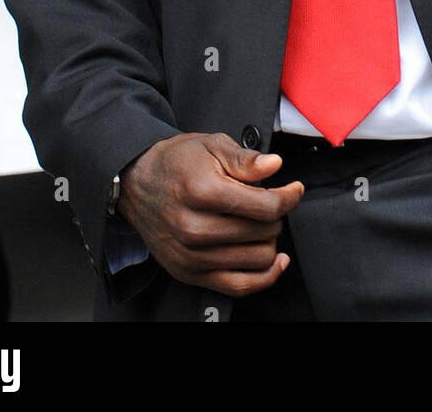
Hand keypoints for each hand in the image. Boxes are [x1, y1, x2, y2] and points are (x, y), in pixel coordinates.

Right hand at [117, 132, 303, 294]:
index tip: (295, 189)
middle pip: (263, 232)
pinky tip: (275, 260)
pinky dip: (264, 276)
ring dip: (269, 240)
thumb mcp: (211, 145)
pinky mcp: (190, 273)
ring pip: (258, 259)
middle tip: (268, 201)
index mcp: (203, 191)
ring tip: (261, 222)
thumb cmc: (176, 162)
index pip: (265, 206)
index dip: (289, 197)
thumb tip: (274, 165)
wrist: (136, 183)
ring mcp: (191, 255)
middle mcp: (195, 228)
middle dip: (276, 214)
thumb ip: (245, 158)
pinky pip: (239, 286)